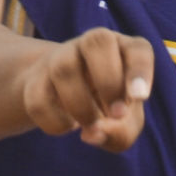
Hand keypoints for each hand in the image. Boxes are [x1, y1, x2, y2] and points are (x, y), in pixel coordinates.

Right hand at [21, 28, 153, 151]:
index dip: (140, 70)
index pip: (138, 48)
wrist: (67, 98)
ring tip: (90, 125)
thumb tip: (92, 134)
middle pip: (97, 42)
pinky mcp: (36, 78)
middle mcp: (93, 45)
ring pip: (63, 68)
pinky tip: (68, 126)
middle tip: (116, 115)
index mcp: (125, 50)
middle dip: (109, 83)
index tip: (140, 97)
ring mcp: (62, 56)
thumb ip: (121, 133)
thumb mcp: (125, 124)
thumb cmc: (109, 107)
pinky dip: (55, 121)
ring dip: (81, 106)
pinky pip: (38, 97)